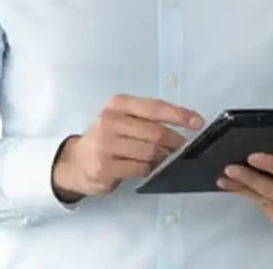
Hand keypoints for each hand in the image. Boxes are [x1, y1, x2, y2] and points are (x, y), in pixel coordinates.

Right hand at [52, 94, 203, 201]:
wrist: (74, 163)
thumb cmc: (105, 139)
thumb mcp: (121, 120)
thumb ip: (146, 120)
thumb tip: (183, 129)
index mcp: (117, 104)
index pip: (154, 107)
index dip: (179, 114)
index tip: (198, 122)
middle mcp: (109, 121)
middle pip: (154, 132)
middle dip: (174, 141)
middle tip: (184, 148)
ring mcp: (105, 145)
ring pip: (149, 151)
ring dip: (162, 158)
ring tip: (164, 159)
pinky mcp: (105, 167)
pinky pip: (139, 168)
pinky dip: (149, 169)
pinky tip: (147, 168)